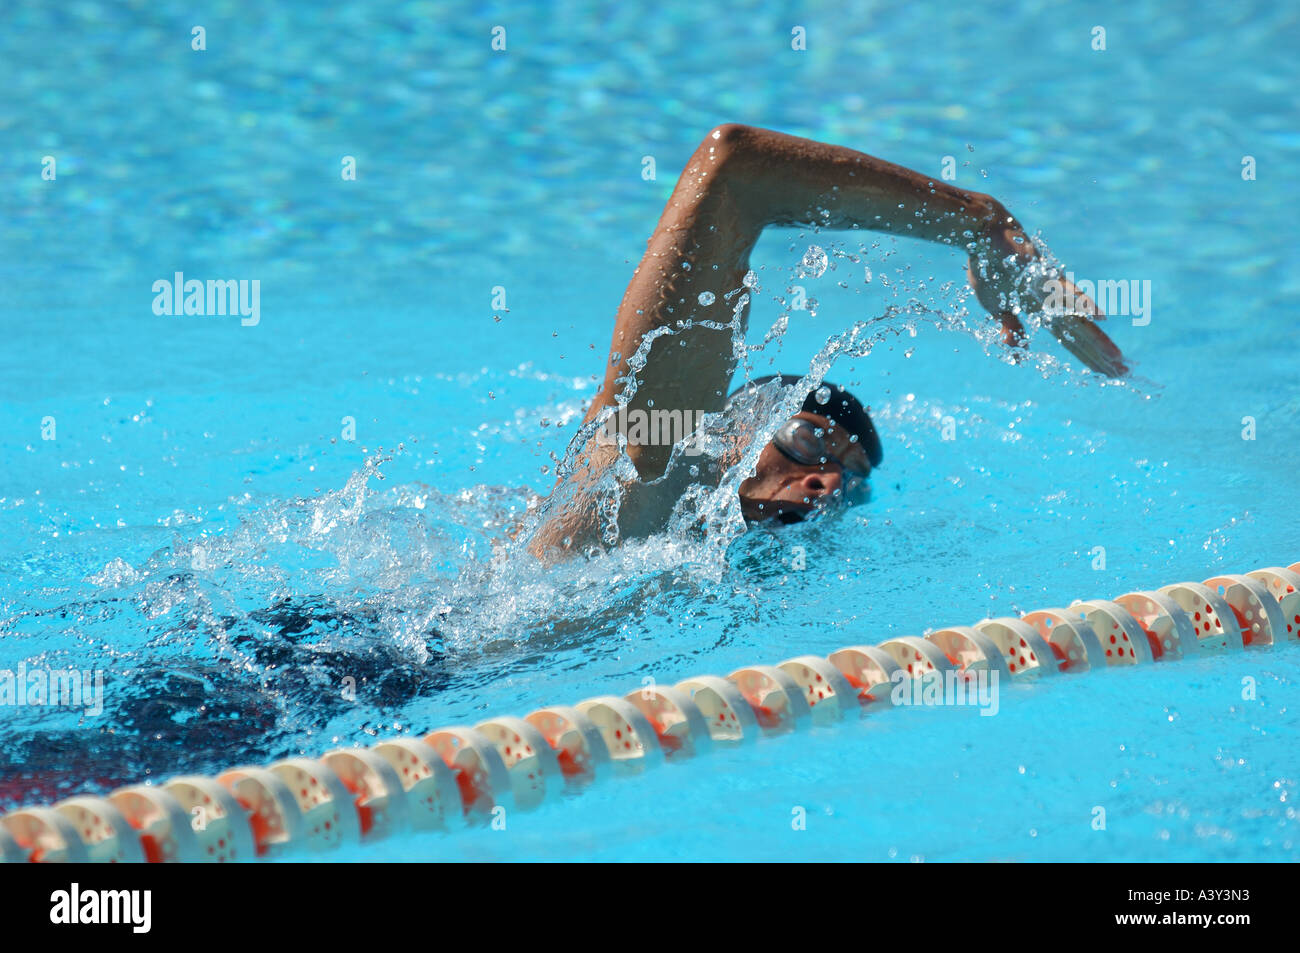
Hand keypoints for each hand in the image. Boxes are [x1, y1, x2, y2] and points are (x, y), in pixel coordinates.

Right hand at [967, 216, 1128, 377]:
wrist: (982, 237)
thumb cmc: (990, 268)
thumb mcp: (997, 308)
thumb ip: (1010, 328)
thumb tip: (1019, 352)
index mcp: (1044, 312)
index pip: (1071, 340)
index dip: (1088, 356)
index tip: (1106, 372)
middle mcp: (1055, 304)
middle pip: (1082, 335)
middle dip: (1101, 356)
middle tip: (1125, 373)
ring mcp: (1052, 291)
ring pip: (1080, 321)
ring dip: (1098, 342)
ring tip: (1119, 360)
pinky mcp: (1044, 276)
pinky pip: (1066, 292)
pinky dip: (1083, 304)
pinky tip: (1102, 316)